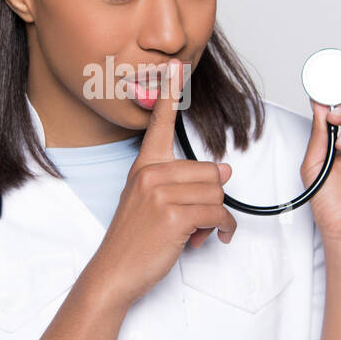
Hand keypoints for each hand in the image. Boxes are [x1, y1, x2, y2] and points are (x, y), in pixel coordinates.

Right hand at [92, 59, 238, 307]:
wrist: (115, 272)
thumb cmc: (134, 240)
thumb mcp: (150, 204)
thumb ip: (182, 184)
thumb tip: (226, 171)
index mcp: (144, 166)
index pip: (159, 124)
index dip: (169, 94)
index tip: (176, 66)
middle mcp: (150, 174)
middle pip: (211, 172)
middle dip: (212, 200)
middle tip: (196, 222)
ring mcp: (161, 193)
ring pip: (217, 194)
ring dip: (218, 219)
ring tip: (198, 233)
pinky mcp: (174, 214)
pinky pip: (219, 213)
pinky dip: (223, 229)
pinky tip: (211, 238)